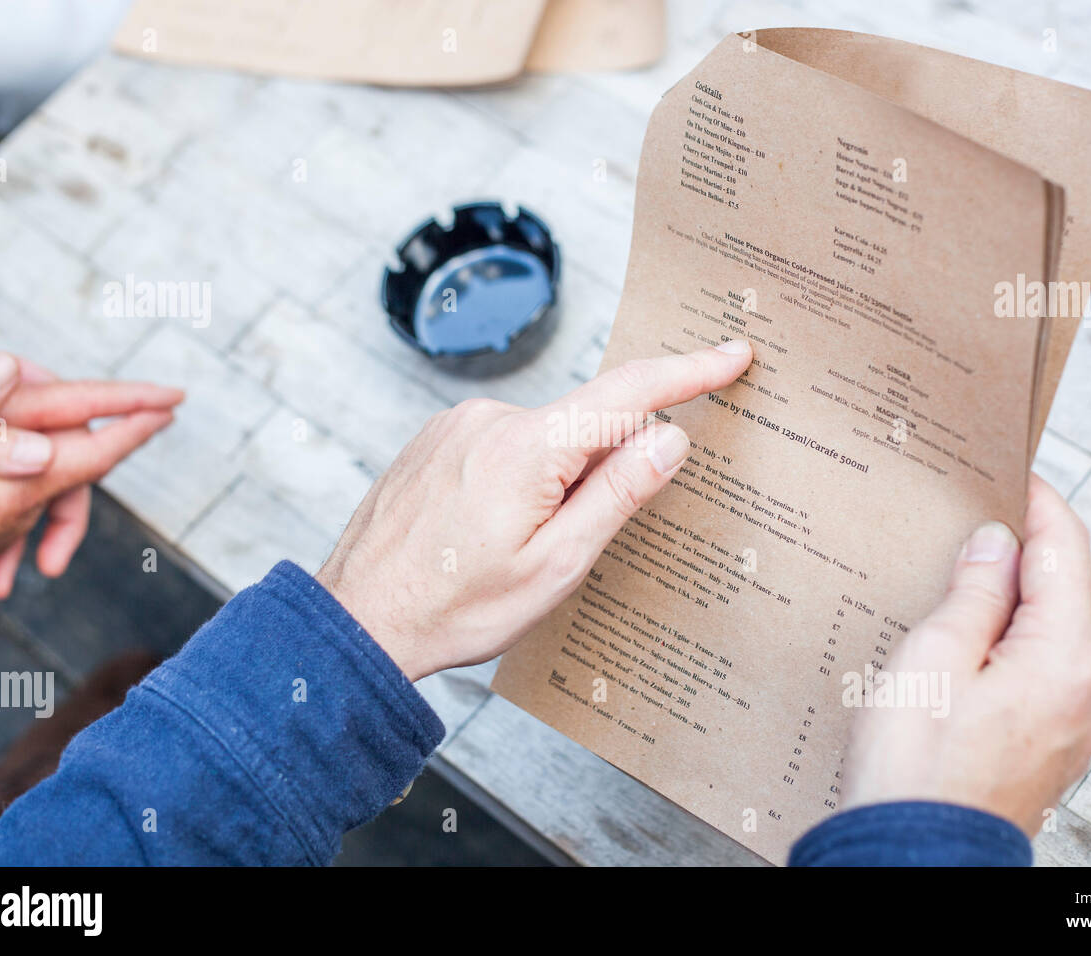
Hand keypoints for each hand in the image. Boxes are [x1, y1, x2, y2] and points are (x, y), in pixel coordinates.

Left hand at [0, 353, 182, 596]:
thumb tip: (13, 374)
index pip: (74, 402)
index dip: (128, 403)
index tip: (174, 399)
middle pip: (61, 452)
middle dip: (64, 510)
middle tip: (51, 567)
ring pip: (34, 482)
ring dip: (30, 532)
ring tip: (7, 582)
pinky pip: (4, 495)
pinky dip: (6, 533)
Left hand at [317, 340, 754, 680]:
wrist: (358, 618)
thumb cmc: (456, 607)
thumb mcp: (556, 566)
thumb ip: (617, 494)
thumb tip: (669, 438)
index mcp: (528, 448)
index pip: (628, 392)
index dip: (688, 372)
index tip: (732, 354)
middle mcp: (491, 418)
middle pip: (586, 422)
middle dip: (604, 469)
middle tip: (570, 541)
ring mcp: (458, 423)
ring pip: (544, 437)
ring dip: (556, 479)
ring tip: (514, 549)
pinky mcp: (437, 437)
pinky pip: (505, 442)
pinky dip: (521, 475)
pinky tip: (489, 531)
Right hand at [838, 473, 1090, 835]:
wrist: (913, 859)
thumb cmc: (915, 768)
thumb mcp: (933, 658)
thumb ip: (974, 593)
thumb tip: (997, 543)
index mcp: (1065, 661)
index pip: (1066, 553)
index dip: (1037, 504)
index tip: (1009, 472)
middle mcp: (1087, 693)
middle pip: (1061, 595)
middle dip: (1014, 556)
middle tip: (962, 525)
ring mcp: (1073, 726)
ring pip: (1048, 637)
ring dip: (1004, 605)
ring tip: (946, 588)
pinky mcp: (1049, 749)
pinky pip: (1037, 676)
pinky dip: (1004, 648)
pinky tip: (956, 647)